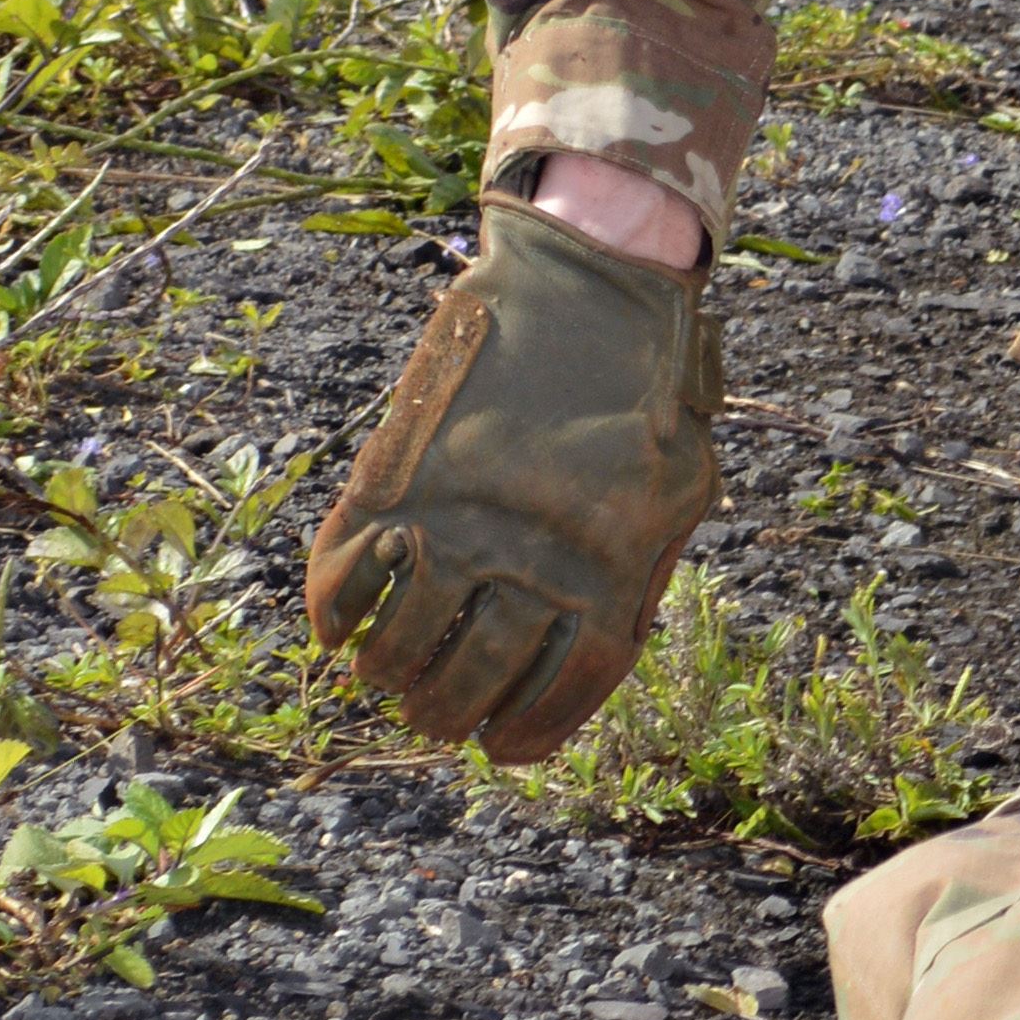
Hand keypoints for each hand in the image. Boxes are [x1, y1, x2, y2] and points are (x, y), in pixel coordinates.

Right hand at [302, 191, 722, 760]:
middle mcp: (532, 558)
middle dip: (443, 713)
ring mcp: (462, 515)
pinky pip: (350, 569)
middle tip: (431, 714)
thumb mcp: (683, 485)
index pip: (561, 693)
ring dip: (386, 672)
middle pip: (470, 681)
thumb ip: (640, 571)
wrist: (592, 273)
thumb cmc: (649, 384)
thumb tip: (595, 651)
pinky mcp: (405, 471)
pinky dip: (336, 611)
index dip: (523, 734)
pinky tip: (338, 629)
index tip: (496, 746)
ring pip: (402, 641)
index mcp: (610, 570)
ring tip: (385, 675)